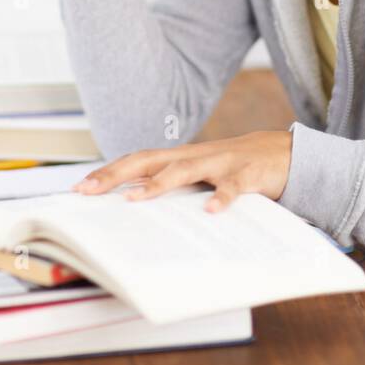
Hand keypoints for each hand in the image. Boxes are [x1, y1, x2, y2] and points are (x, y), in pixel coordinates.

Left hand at [71, 130, 293, 212]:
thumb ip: (176, 185)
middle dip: (116, 174)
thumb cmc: (234, 167)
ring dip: (159, 184)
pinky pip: (232, 187)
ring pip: (185, 170)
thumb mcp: (202, 175)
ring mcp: (220, 163)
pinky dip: (221, 199)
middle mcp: (196, 155)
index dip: (108, 171)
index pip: (137, 160)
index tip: (80, 187)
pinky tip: (210, 212)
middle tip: (89, 190)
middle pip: (149, 161)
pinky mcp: (247, 175)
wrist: (285, 152)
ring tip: (135, 199)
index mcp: (182, 157)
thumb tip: (137, 205)